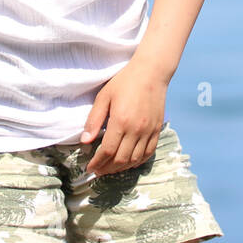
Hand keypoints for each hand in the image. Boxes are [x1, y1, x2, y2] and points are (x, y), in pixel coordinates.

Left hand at [79, 59, 167, 176]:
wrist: (151, 72)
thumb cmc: (124, 82)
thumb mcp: (104, 97)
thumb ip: (94, 120)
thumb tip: (85, 141)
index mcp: (121, 121)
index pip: (107, 151)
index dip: (96, 162)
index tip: (89, 166)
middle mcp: (136, 129)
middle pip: (120, 159)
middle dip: (107, 168)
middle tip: (98, 170)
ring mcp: (149, 131)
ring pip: (135, 159)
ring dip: (121, 168)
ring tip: (110, 168)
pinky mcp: (157, 129)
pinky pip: (148, 153)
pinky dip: (138, 161)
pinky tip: (129, 162)